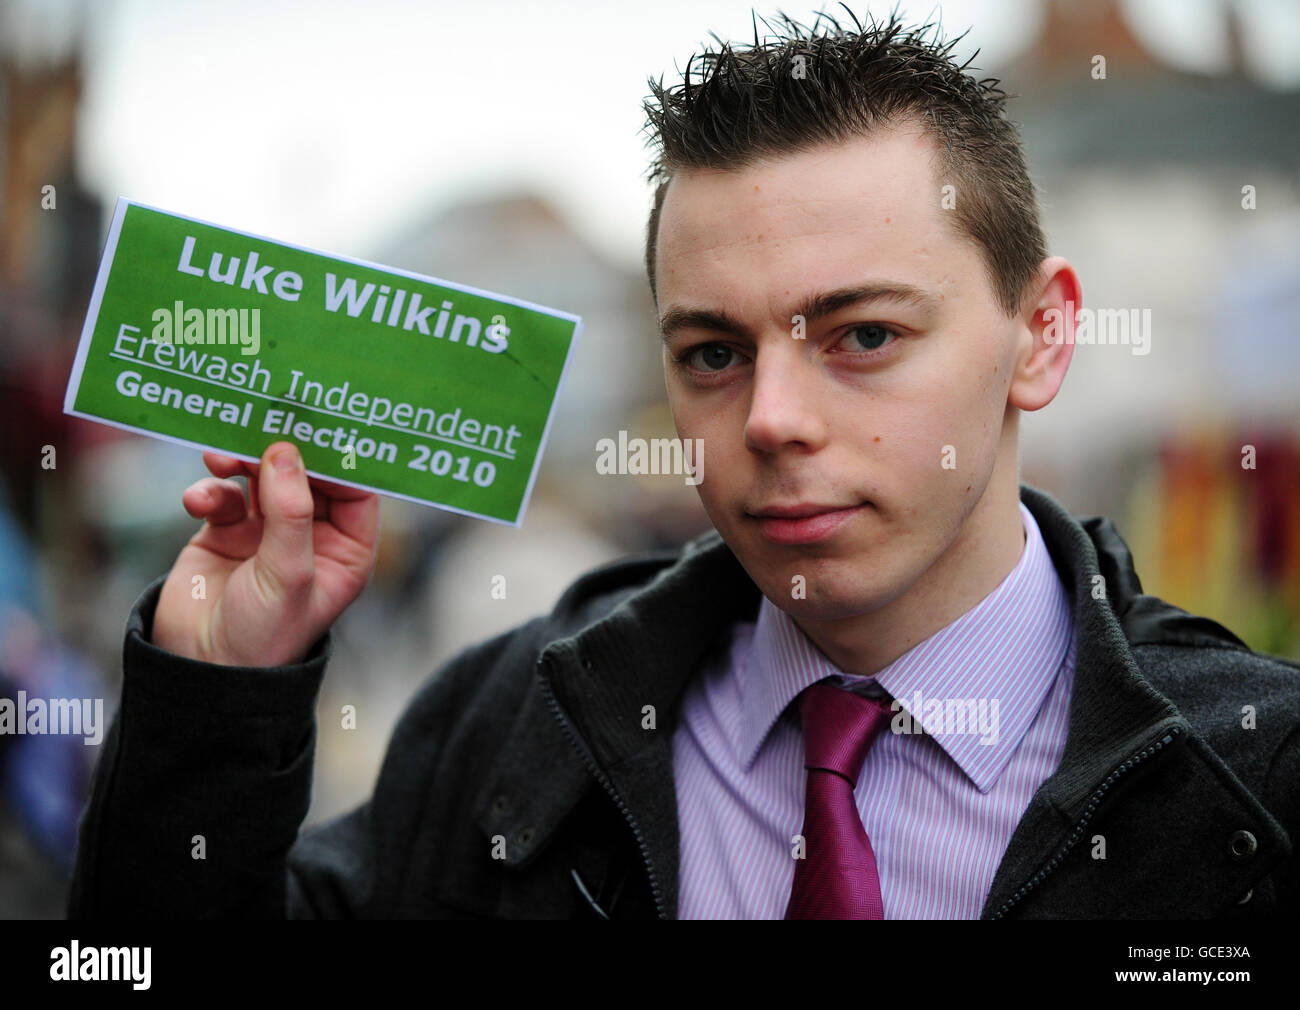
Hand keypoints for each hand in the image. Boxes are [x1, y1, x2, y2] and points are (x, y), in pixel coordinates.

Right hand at [152, 441, 379, 666]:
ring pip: (262, 476)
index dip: (335, 458)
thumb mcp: (288, 574)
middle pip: (305, 474)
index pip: (354, 488)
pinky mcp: (225, 531)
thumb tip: (285, 452)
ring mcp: (267, 531)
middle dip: (281, 451)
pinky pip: (223, 494)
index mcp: (346, 549)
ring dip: (241, 462)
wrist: (198, 671)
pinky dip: (210, 489)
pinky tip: (198, 501)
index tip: (309, 431)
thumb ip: (290, 512)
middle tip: (260, 425)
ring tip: (220, 459)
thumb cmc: (262, 636)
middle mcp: (311, 536)